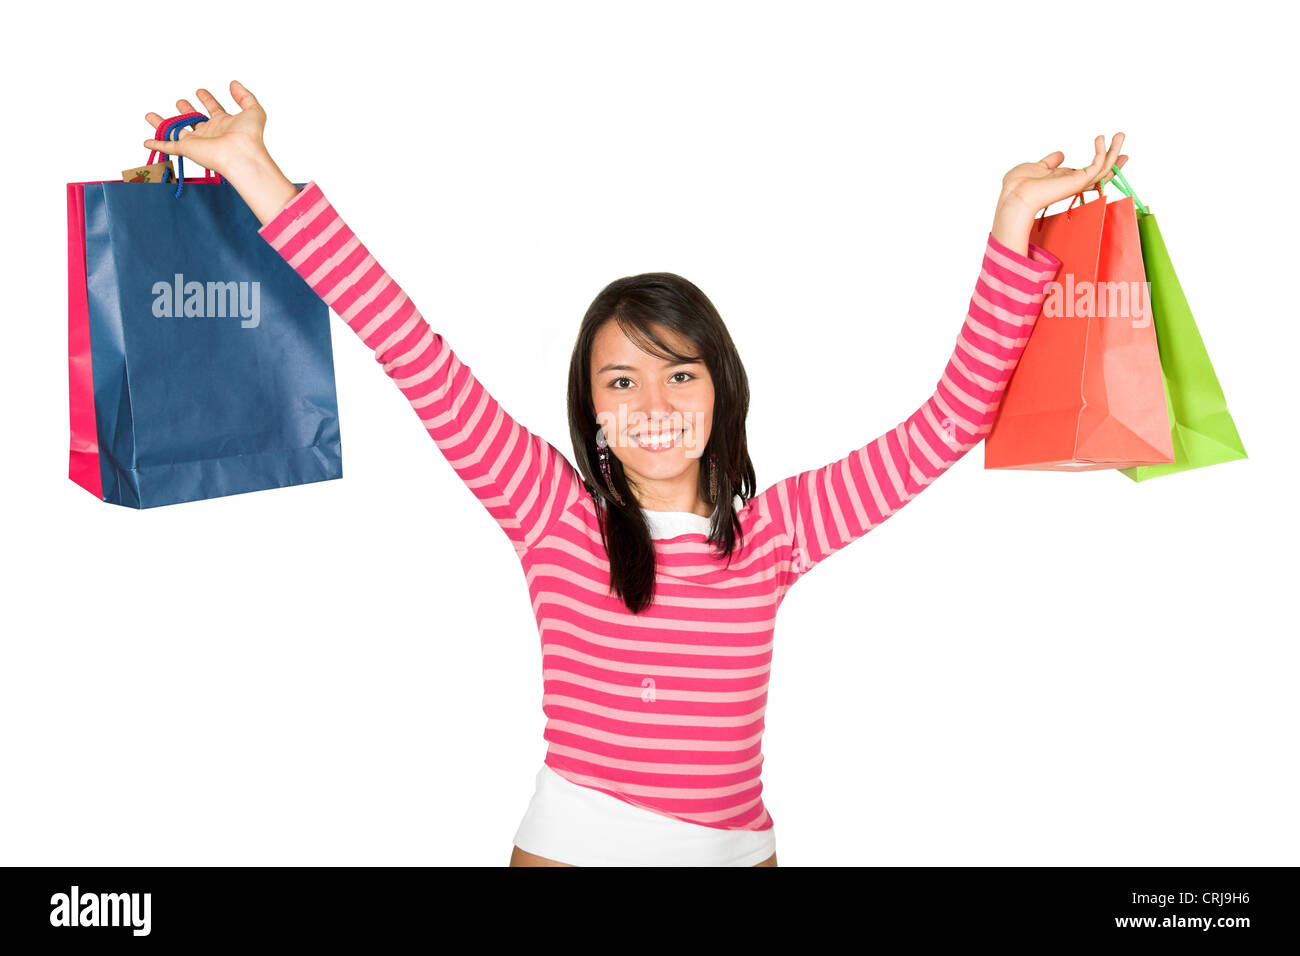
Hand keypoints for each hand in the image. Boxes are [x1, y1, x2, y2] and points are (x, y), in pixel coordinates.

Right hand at [143, 80, 269, 179]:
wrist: (242, 155)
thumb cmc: (250, 136)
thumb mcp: (253, 110)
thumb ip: (245, 96)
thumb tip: (234, 83)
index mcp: (225, 124)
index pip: (214, 109)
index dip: (208, 100)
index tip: (201, 91)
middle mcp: (210, 133)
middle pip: (194, 120)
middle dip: (187, 110)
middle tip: (181, 102)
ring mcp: (198, 142)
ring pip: (176, 131)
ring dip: (163, 123)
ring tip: (150, 115)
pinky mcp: (188, 150)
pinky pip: (168, 146)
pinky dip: (156, 144)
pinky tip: (146, 142)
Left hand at [1000, 133, 1128, 215]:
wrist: (1015, 194)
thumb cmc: (1020, 185)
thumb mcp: (1038, 167)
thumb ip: (1051, 162)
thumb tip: (1060, 155)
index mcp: (1065, 180)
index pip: (1089, 171)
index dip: (1101, 159)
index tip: (1107, 145)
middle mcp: (1074, 183)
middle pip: (1102, 171)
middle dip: (1114, 155)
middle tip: (1121, 137)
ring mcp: (1077, 183)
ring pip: (1105, 168)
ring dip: (1115, 150)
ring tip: (1120, 134)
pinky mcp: (1078, 182)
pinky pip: (1097, 166)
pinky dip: (1101, 152)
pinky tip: (1100, 138)